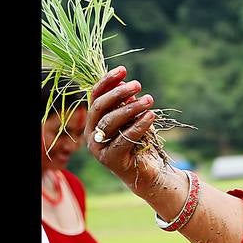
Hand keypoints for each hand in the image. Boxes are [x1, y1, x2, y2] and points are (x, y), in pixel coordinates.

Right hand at [85, 66, 160, 186]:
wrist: (149, 173)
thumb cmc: (141, 143)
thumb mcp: (134, 119)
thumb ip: (127, 104)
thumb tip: (127, 86)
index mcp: (94, 120)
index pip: (96, 96)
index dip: (108, 82)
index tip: (123, 70)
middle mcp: (91, 133)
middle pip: (100, 107)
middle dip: (118, 93)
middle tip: (137, 84)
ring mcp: (98, 147)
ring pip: (111, 122)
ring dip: (131, 108)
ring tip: (149, 100)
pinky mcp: (110, 159)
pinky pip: (124, 138)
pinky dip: (139, 125)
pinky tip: (151, 116)